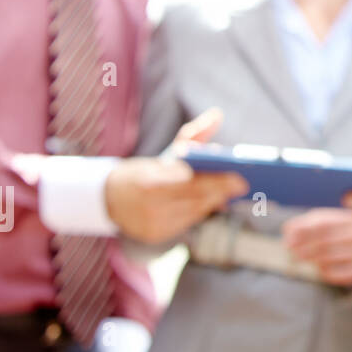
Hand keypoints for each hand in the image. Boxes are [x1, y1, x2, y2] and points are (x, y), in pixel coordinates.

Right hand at [106, 108, 246, 243]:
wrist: (108, 198)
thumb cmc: (144, 172)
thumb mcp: (164, 153)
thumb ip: (193, 134)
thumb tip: (217, 115)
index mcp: (151, 181)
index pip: (191, 182)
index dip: (217, 182)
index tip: (240, 179)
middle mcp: (150, 205)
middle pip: (196, 199)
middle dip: (221, 191)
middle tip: (243, 184)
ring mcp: (151, 223)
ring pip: (194, 212)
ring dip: (212, 202)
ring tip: (230, 191)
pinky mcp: (154, 236)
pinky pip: (185, 224)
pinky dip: (198, 212)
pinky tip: (211, 203)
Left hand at [281, 208, 351, 285]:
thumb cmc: (342, 234)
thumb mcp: (330, 224)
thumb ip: (308, 224)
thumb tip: (287, 229)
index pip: (324, 223)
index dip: (304, 232)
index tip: (288, 240)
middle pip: (327, 241)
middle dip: (305, 247)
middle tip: (291, 253)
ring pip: (331, 257)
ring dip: (311, 259)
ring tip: (298, 259)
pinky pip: (338, 273)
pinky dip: (323, 271)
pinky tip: (316, 268)